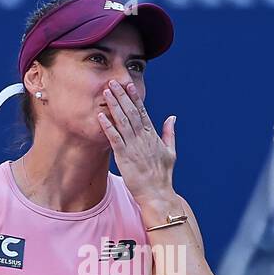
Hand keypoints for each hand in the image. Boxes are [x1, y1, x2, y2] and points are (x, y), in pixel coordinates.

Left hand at [98, 79, 176, 205]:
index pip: (143, 112)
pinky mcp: (124, 156)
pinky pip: (115, 138)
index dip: (135, 97)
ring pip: (122, 121)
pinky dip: (108, 126)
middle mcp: (143, 138)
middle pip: (131, 112)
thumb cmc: (163, 175)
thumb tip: (172, 117)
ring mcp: (134, 146)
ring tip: (106, 92)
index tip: (129, 85)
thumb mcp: (170, 151)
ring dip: (114, 105)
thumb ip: (169, 133)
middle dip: (122, 96)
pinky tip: (101, 116)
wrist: (157, 193)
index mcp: (152, 135)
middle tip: (113, 82)